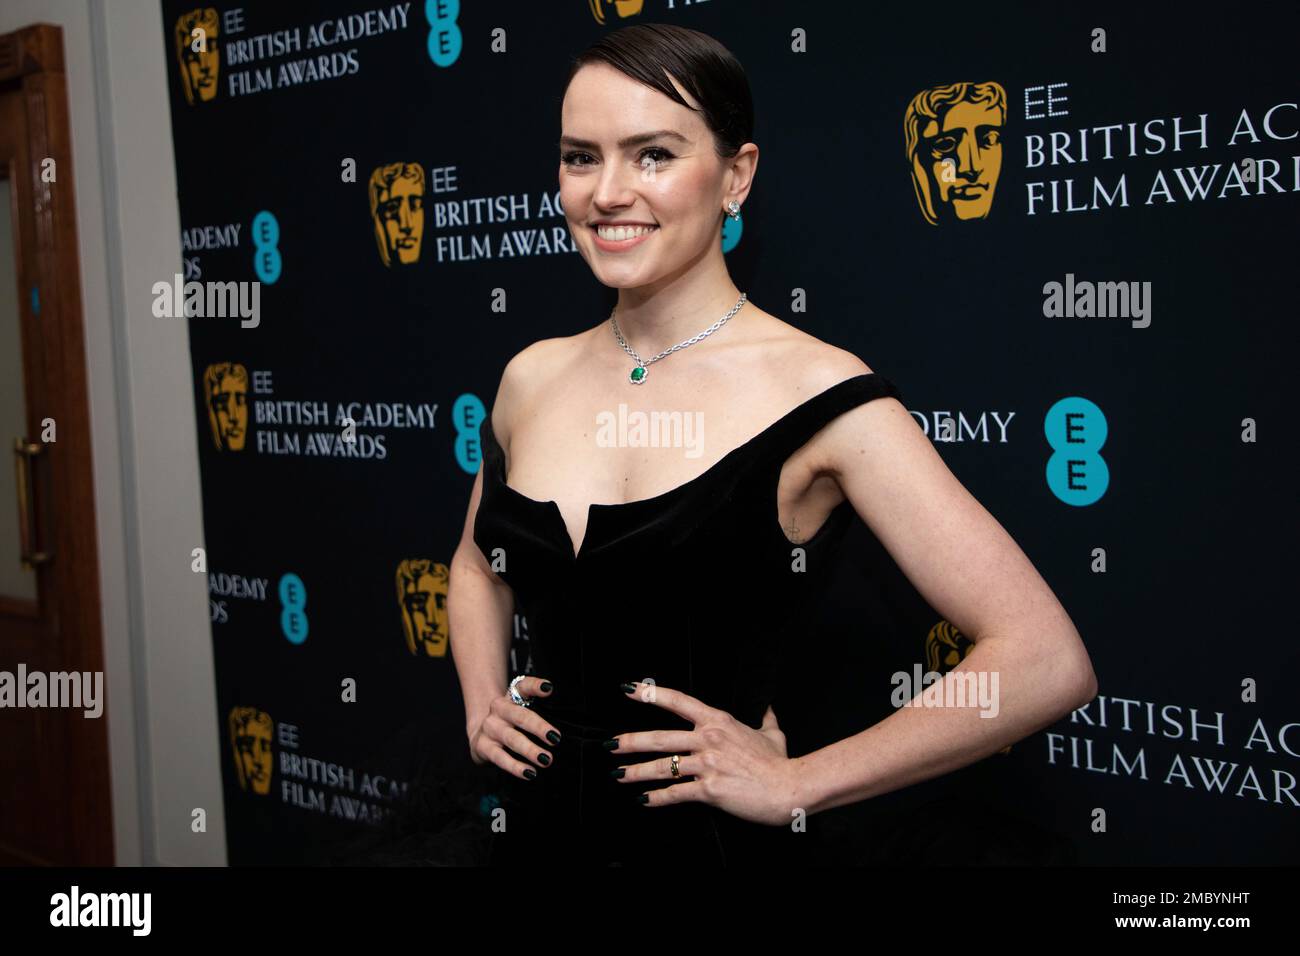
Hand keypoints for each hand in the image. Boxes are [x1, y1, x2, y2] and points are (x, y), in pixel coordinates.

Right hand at [468, 676, 562, 779]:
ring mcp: (490, 728)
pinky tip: (529, 773)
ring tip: (546, 759)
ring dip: (530, 750)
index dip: (535, 686)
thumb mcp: (521, 710)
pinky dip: (515, 767)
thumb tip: (568, 723)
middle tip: (556, 738)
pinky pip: (500, 757)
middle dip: (539, 727)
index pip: (523, 687)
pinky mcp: (482, 746)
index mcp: (511, 697)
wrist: (480, 734)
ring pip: (512, 739)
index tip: (548, 689)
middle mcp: (498, 709)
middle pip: (520, 716)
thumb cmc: (510, 722)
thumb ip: (539, 710)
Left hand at [608, 681, 804, 826]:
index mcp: (718, 721)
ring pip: (662, 766)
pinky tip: (643, 800)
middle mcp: (708, 739)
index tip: (630, 689)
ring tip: (618, 774)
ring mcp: (707, 764)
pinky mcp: (708, 789)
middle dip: (630, 741)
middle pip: (660, 737)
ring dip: (635, 772)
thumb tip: (769, 708)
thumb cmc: (780, 763)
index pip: (678, 701)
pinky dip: (656, 798)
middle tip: (610, 744)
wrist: (789, 788)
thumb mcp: (772, 734)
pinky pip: (675, 793)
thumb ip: (765, 719)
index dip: (651, 694)